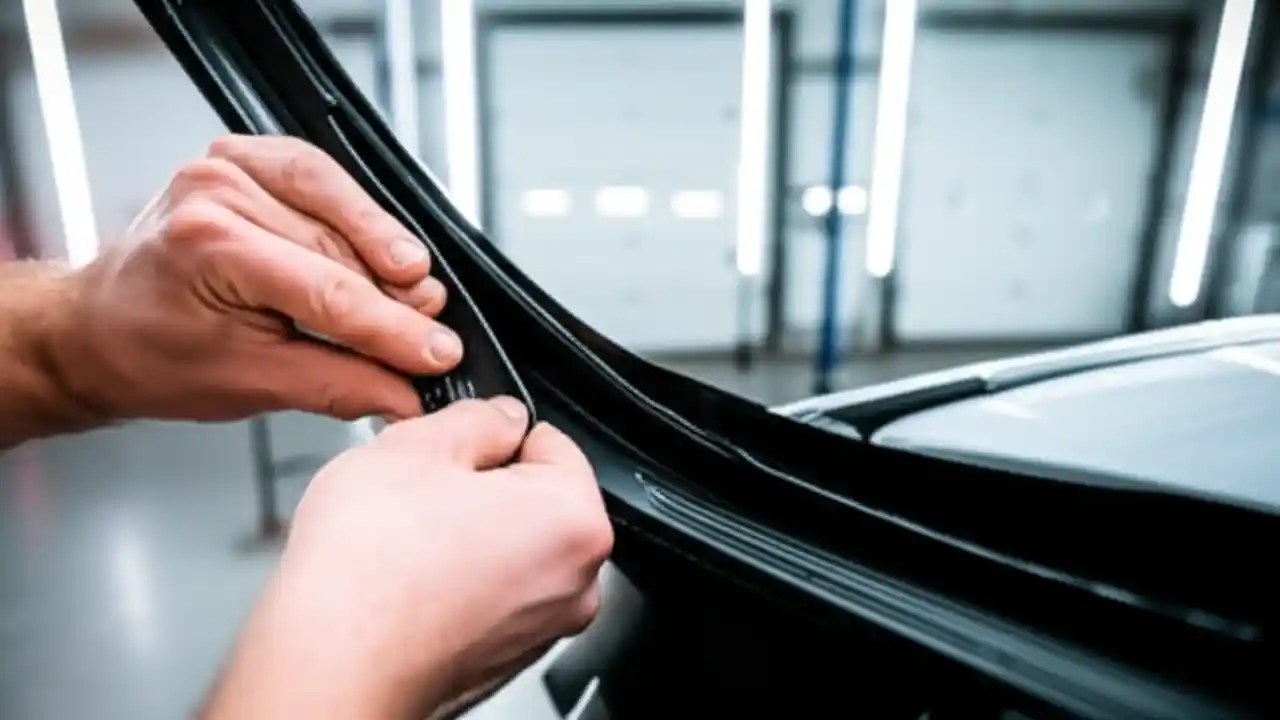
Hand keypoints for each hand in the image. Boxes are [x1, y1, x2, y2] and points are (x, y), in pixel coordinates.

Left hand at [50, 134, 460, 423]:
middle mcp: (218, 191)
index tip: (438, 355)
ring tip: (419, 292)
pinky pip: (323, 176)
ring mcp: (230, 166)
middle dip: (398, 297)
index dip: (395, 329)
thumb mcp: (250, 384)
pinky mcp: (245, 159)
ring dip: (387, 250)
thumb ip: (340, 383)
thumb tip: (407, 391)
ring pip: (342, 205)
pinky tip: (383, 244)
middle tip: (435, 334)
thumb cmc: (151, 355)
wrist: (98, 328)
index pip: (331, 291)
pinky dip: (359, 212)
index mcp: (210, 245)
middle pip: (343, 247)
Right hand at [201, 398, 613, 718]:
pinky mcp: (503, 657)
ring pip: (508, 547)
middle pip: (533, 498)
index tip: (454, 446)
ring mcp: (542, 626)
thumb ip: (478, 417)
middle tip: (419, 491)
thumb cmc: (371, 571)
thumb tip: (500, 415)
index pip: (550, 439)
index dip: (492, 433)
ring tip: (407, 537)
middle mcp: (576, 581)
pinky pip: (488, 594)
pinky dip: (455, 581)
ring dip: (464, 532)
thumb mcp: (417, 446)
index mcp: (575, 520)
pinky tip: (408, 578)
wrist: (330, 665)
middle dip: (479, 485)